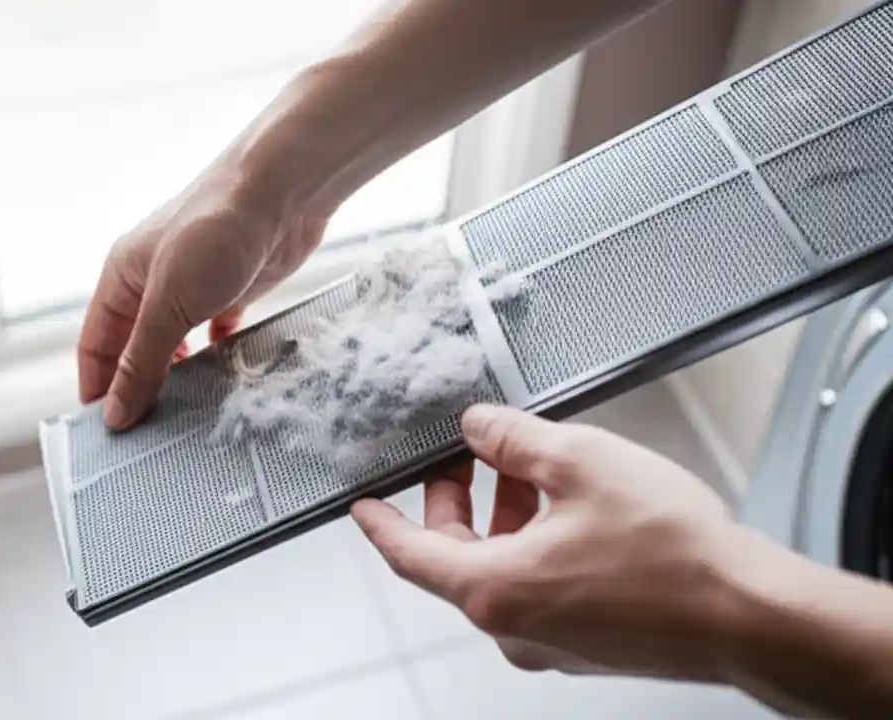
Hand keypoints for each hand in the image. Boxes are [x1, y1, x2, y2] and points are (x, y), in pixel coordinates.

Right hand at [77, 166, 327, 429]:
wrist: (284, 192)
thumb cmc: (216, 232)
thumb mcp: (169, 303)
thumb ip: (141, 361)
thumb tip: (113, 414)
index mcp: (122, 278)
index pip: (95, 344)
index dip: (96, 387)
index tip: (106, 435)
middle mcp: (153, 282)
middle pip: (134, 348)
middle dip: (138, 390)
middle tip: (149, 440)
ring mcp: (195, 286)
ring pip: (176, 345)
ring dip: (178, 378)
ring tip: (186, 419)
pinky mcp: (233, 290)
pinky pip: (216, 334)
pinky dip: (216, 359)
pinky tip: (222, 382)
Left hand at [351, 404, 753, 681]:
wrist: (750, 616)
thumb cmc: (674, 554)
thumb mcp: (581, 462)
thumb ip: (513, 439)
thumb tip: (477, 427)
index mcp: (493, 589)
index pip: (407, 553)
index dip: (379, 523)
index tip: (360, 505)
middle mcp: (513, 627)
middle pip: (454, 557)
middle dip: (455, 501)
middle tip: (468, 456)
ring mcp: (550, 642)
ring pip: (501, 570)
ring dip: (504, 519)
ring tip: (532, 469)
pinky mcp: (586, 644)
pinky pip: (538, 588)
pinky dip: (536, 546)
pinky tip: (568, 508)